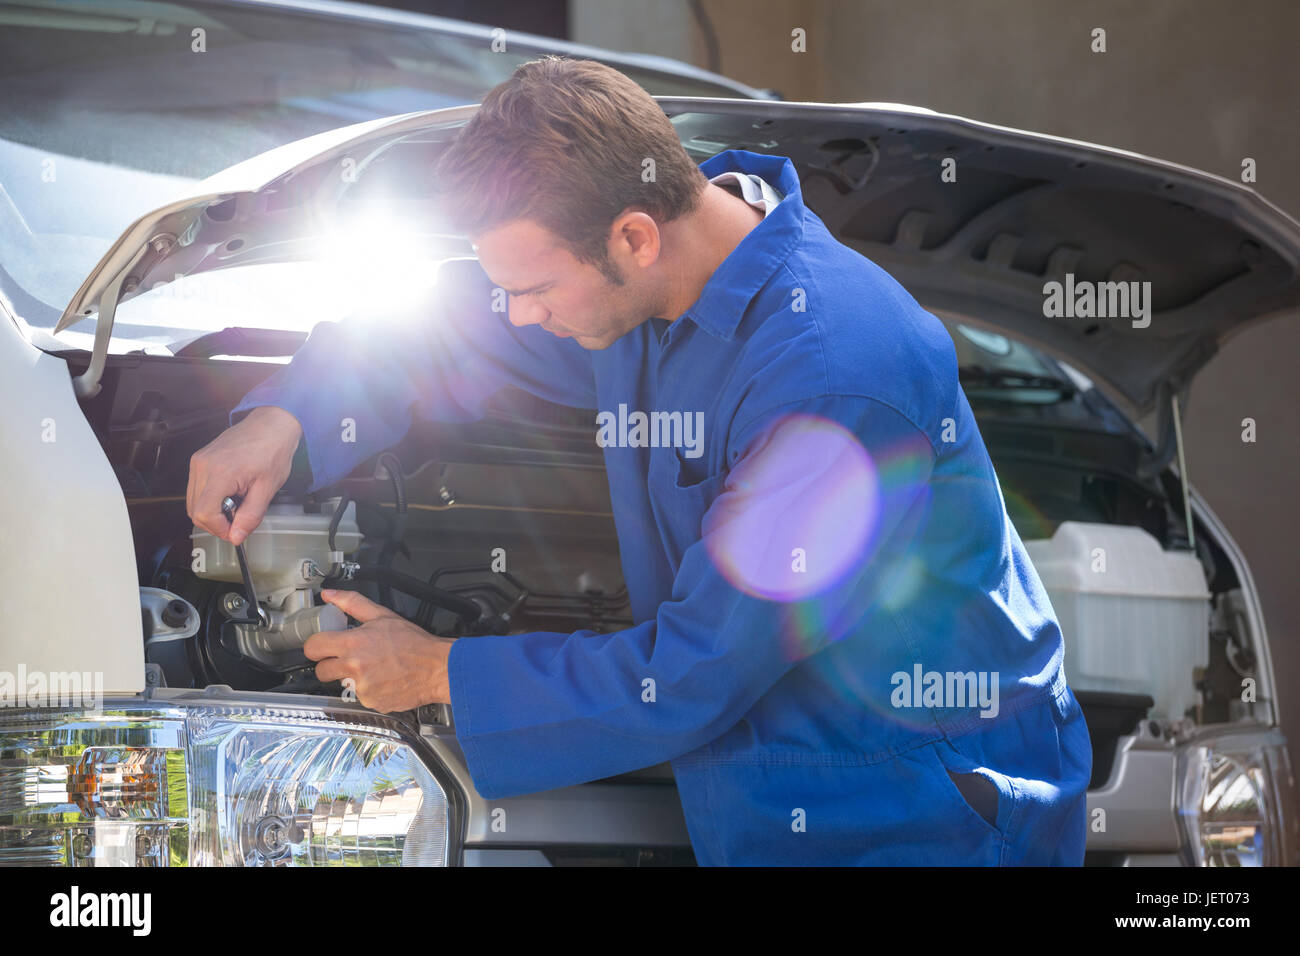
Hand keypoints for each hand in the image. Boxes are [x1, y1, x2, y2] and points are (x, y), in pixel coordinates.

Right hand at [187, 405, 302, 543]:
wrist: (271, 426)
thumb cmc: (273, 451)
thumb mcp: (267, 489)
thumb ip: (250, 516)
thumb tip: (236, 536)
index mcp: (221, 472)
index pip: (204, 513)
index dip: (219, 528)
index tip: (235, 530)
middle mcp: (203, 466)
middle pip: (195, 511)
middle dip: (215, 522)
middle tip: (238, 519)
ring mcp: (198, 461)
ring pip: (193, 501)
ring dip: (212, 511)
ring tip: (236, 502)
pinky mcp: (199, 459)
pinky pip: (196, 488)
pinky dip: (210, 498)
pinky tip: (229, 492)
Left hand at [303, 589, 455, 712]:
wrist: (437, 668)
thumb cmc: (414, 643)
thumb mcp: (383, 616)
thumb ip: (353, 603)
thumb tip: (330, 595)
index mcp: (353, 643)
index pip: (313, 647)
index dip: (315, 646)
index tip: (322, 647)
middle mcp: (353, 668)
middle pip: (321, 671)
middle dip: (330, 665)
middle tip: (347, 659)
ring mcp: (361, 688)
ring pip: (342, 685)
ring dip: (353, 678)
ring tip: (374, 669)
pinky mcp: (371, 702)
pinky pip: (361, 697)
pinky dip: (370, 690)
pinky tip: (384, 681)